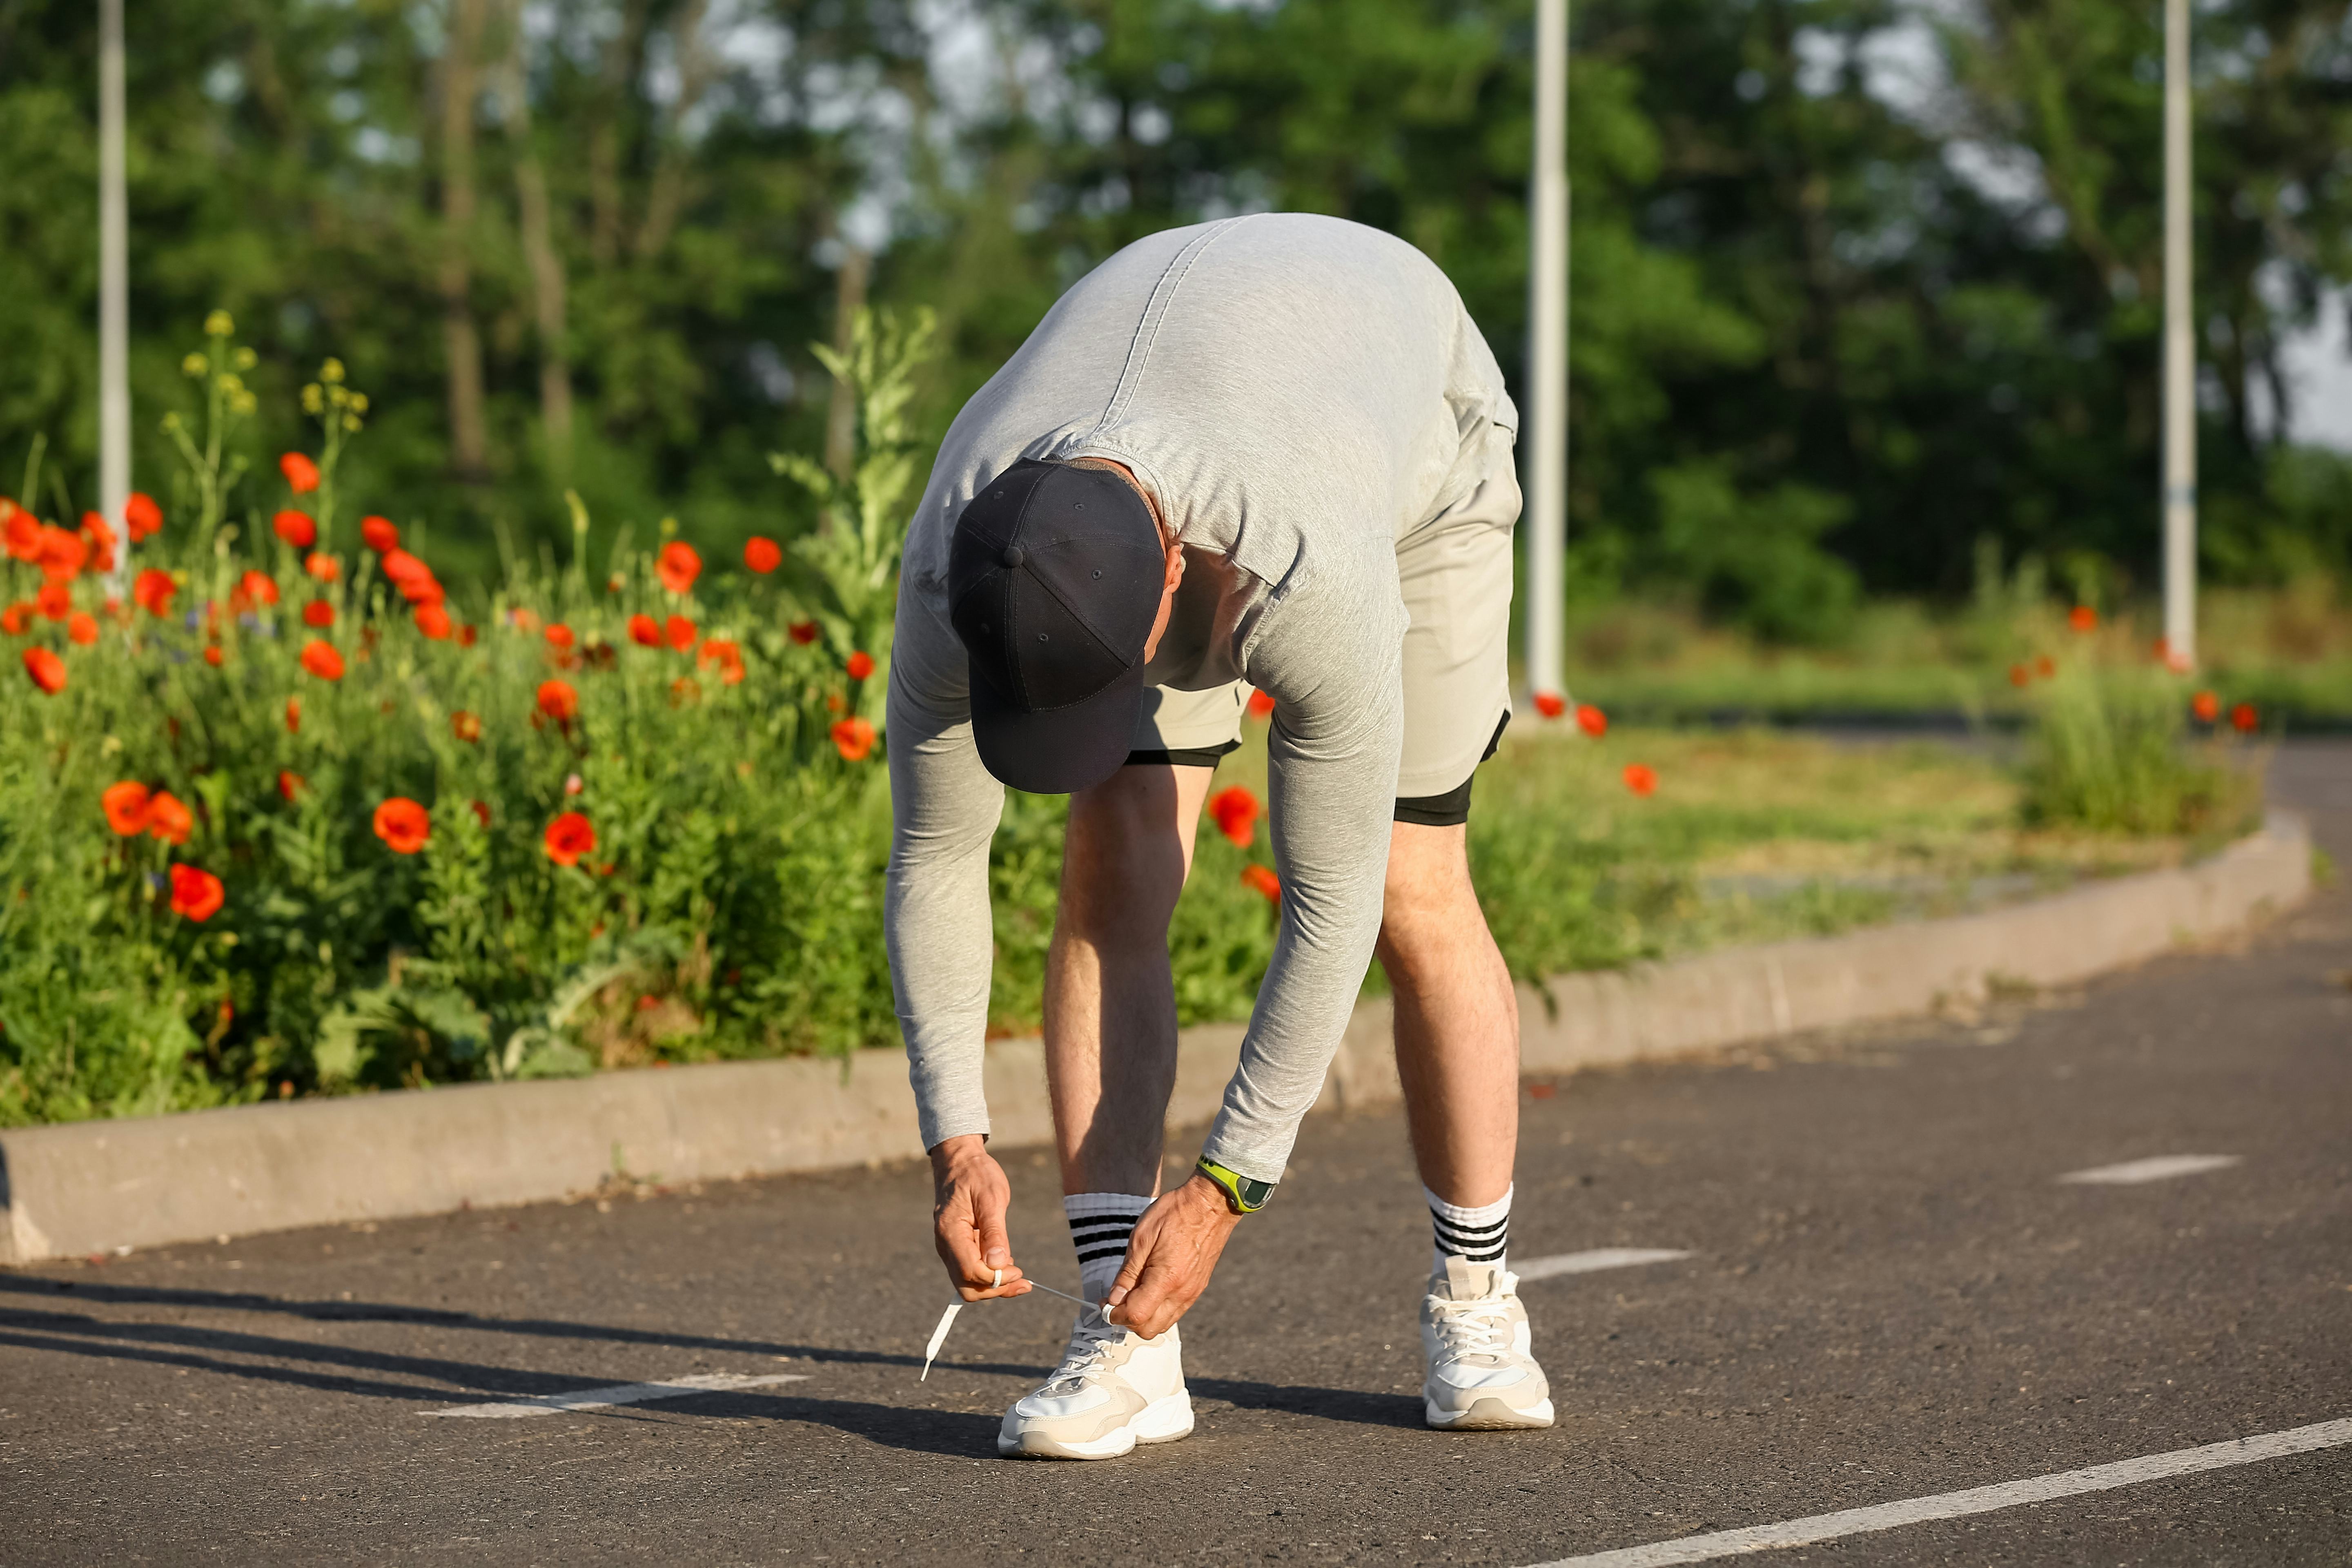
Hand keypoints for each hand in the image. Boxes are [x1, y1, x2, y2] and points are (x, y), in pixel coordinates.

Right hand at [929, 1134, 1030, 1301]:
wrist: (960, 1161)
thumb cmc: (976, 1174)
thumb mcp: (991, 1197)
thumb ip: (994, 1232)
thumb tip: (999, 1264)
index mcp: (951, 1232)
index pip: (969, 1272)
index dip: (996, 1279)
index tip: (1020, 1272)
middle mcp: (945, 1245)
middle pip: (967, 1286)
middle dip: (995, 1289)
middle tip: (1023, 1281)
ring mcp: (949, 1248)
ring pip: (968, 1282)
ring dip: (994, 1285)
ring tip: (1019, 1274)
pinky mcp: (957, 1247)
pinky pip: (970, 1270)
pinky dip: (989, 1275)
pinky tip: (1007, 1265)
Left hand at [1104, 1174, 1239, 1338]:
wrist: (1212, 1203)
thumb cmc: (1176, 1213)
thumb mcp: (1141, 1237)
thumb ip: (1128, 1273)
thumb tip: (1114, 1299)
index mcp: (1166, 1279)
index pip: (1135, 1316)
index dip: (1114, 1314)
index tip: (1105, 1302)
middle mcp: (1182, 1293)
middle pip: (1149, 1329)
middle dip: (1128, 1319)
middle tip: (1117, 1299)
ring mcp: (1192, 1293)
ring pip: (1163, 1323)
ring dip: (1144, 1316)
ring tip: (1132, 1291)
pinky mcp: (1198, 1288)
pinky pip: (1174, 1312)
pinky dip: (1157, 1309)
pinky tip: (1150, 1287)